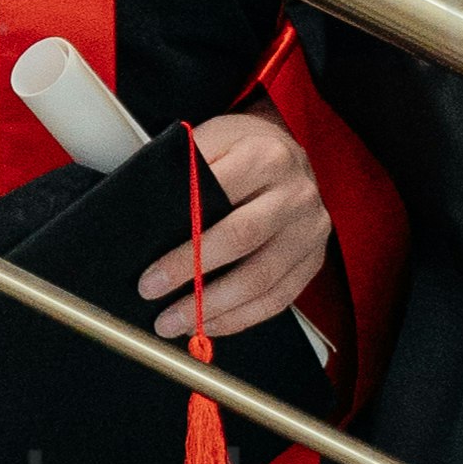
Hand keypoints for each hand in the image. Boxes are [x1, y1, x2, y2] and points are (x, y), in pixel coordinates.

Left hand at [149, 110, 334, 340]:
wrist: (286, 150)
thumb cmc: (239, 149)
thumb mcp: (210, 140)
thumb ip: (185, 173)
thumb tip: (148, 227)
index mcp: (265, 157)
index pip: (217, 204)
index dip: (183, 247)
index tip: (150, 276)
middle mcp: (295, 194)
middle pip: (241, 241)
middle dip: (194, 280)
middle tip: (157, 301)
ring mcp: (309, 229)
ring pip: (261, 280)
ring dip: (214, 309)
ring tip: (177, 323)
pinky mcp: (313, 258)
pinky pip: (279, 298)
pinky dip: (241, 318)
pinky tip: (212, 323)